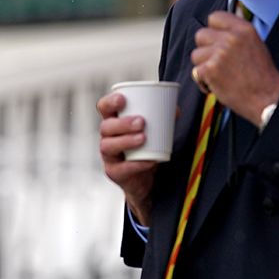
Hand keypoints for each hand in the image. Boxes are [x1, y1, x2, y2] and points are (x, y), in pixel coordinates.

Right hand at [97, 92, 161, 224]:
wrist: (146, 179)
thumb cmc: (147, 149)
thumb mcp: (155, 132)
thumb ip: (163, 119)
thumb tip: (175, 109)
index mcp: (114, 122)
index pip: (104, 108)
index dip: (110, 102)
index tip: (123, 99)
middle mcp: (108, 137)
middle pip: (106, 127)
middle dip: (122, 123)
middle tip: (142, 121)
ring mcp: (109, 155)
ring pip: (108, 146)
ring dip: (126, 141)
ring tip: (143, 138)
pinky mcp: (114, 172)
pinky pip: (121, 168)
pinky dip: (136, 164)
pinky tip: (149, 160)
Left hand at [191, 11, 278, 123]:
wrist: (267, 98)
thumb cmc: (263, 77)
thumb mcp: (256, 45)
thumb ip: (237, 36)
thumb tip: (219, 32)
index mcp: (244, 29)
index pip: (215, 17)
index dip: (213, 30)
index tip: (216, 40)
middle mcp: (231, 38)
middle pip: (201, 35)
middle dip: (205, 49)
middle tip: (216, 61)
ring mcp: (219, 53)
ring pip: (196, 54)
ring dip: (203, 66)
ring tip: (219, 75)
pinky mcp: (210, 69)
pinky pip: (196, 72)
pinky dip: (203, 81)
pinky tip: (216, 85)